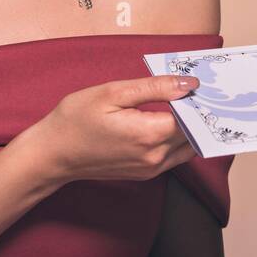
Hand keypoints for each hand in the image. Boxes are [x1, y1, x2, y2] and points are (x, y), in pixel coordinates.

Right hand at [21, 74, 200, 188]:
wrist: (52, 154)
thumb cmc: (76, 119)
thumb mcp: (113, 92)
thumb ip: (155, 88)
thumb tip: (189, 84)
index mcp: (149, 135)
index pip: (192, 117)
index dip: (199, 99)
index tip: (204, 82)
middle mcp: (155, 157)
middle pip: (194, 133)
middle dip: (198, 112)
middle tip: (198, 89)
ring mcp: (150, 169)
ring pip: (187, 147)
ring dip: (191, 127)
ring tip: (185, 102)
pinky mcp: (144, 173)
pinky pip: (174, 156)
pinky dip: (178, 139)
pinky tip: (170, 119)